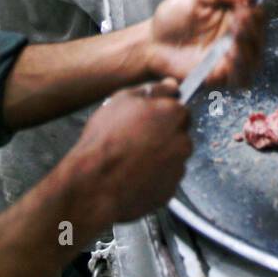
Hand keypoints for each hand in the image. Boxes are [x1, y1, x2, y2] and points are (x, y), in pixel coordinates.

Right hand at [68, 80, 191, 223]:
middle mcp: (183, 141)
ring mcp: (178, 168)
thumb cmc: (106, 140)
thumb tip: (171, 86)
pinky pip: (165, 179)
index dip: (160, 114)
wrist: (95, 183)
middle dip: (162, 135)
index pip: (179, 109)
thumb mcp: (122, 99)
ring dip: (159, 157)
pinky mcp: (170, 191)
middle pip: (178, 134)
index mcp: (173, 114)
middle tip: (136, 139)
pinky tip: (134, 174)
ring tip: (131, 159)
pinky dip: (154, 177)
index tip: (146, 120)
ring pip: (172, 158)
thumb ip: (153, 90)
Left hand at [147, 0, 264, 88]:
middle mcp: (234, 40)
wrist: (150, 42)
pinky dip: (240, 69)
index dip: (257, 13)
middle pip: (260, 39)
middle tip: (239, 21)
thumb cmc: (172, 17)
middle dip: (253, 30)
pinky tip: (230, 56)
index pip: (257, 17)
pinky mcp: (218, 76)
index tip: (245, 8)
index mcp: (233, 18)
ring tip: (236, 37)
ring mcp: (227, 60)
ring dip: (250, 49)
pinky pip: (240, 78)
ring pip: (254, 60)